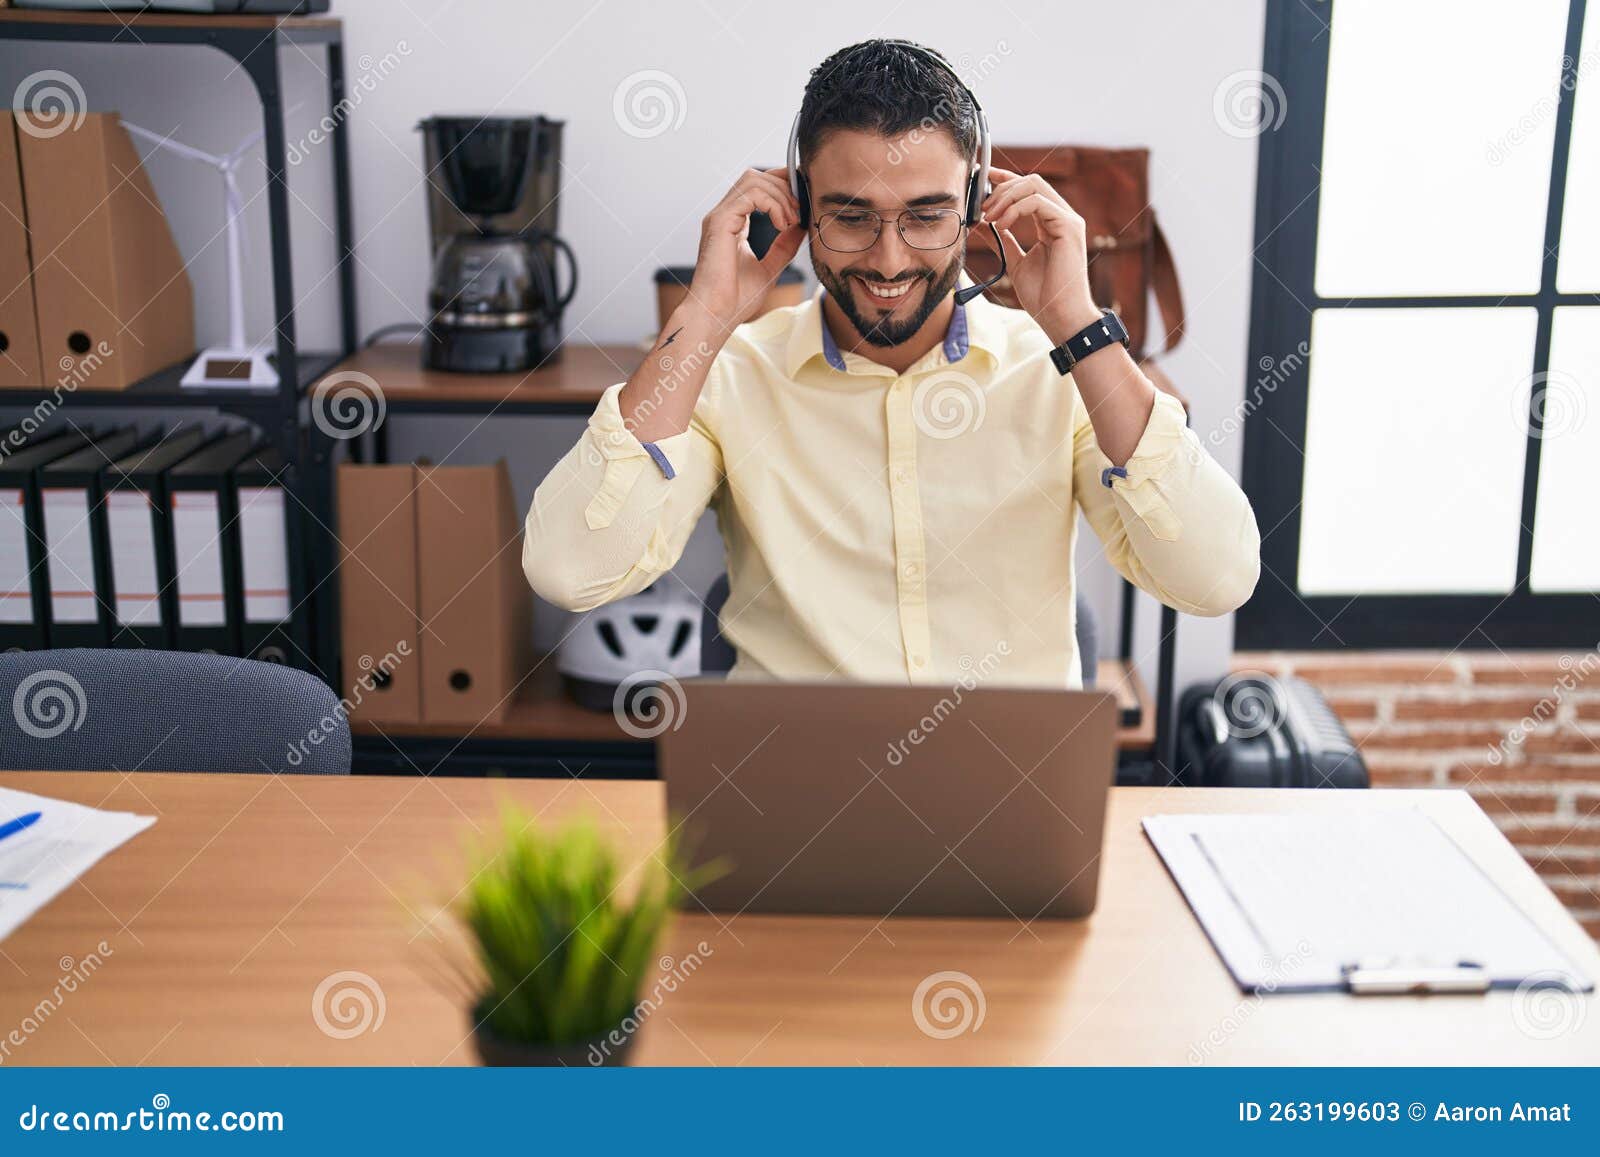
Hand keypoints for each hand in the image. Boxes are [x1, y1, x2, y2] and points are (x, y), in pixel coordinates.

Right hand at [688, 167, 805, 341]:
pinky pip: (750, 194)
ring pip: (753, 180)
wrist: (716, 316)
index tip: (803, 202)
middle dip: (784, 187)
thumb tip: (801, 227)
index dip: (782, 186)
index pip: (757, 188)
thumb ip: (784, 246)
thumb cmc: (736, 300)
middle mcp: (724, 215)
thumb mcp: (770, 268)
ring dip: (780, 196)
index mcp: (733, 224)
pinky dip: (772, 204)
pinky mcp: (719, 222)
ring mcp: (719, 216)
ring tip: (790, 222)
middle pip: (756, 176)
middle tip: (799, 213)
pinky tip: (781, 224)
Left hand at [981, 165, 1101, 344]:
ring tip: (990, 218)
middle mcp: (1062, 217)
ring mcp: (1068, 220)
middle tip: (982, 209)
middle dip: (1002, 189)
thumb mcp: (1015, 262)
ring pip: (1034, 185)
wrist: (1060, 317)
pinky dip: (1015, 209)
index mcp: (1051, 223)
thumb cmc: (1043, 296)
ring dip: (1006, 198)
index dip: (1005, 178)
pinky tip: (1001, 225)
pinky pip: (1038, 202)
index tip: (982, 176)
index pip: (1029, 189)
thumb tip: (981, 224)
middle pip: (1031, 181)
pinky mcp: (1068, 227)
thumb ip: (1002, 241)